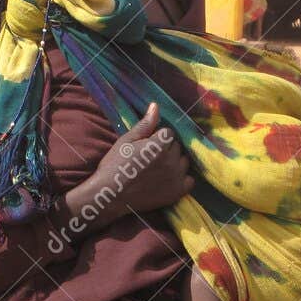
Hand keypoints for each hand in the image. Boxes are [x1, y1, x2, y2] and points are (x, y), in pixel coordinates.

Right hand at [81, 102, 192, 222]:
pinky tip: (169, 180)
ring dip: (175, 163)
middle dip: (167, 150)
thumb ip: (145, 124)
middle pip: (177, 147)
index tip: (146, 147)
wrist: (111, 195)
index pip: (168, 133)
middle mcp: (172, 159)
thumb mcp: (127, 140)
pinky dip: (182, 180)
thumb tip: (156, 105)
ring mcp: (176, 177)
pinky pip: (190, 181)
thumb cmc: (115, 165)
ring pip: (184, 162)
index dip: (157, 139)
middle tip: (150, 159)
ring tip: (158, 170)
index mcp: (160, 144)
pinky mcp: (177, 192)